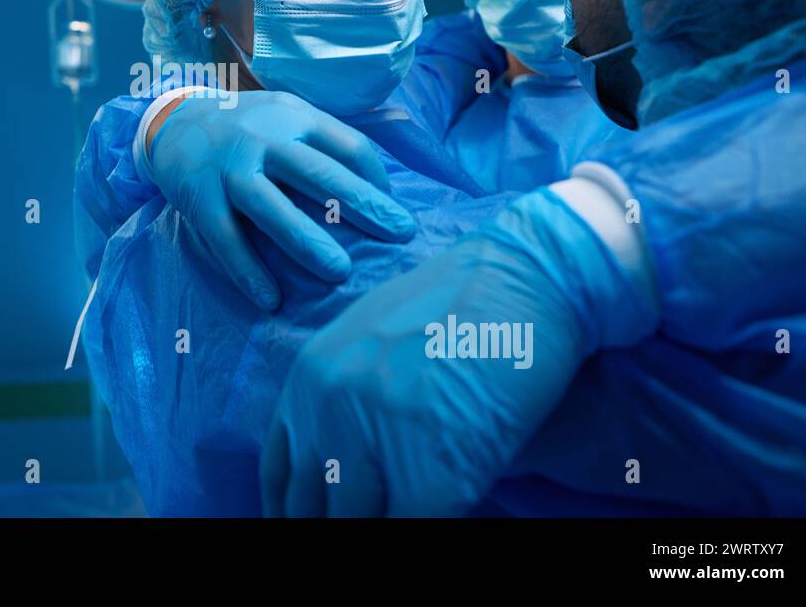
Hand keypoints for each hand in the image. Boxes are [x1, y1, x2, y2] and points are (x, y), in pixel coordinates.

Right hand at [149, 90, 416, 310]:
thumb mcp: (287, 116)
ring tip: (340, 272)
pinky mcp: (199, 196)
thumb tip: (382, 186)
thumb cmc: (246, 129)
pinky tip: (270, 299)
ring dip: (306, 241)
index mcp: (294, 116)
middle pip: (318, 174)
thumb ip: (325, 142)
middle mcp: (264, 137)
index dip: (377, 180)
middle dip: (364, 205)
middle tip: (401, 234)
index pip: (349, 146)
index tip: (394, 212)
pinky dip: (247, 269)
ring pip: (271, 206)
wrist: (172, 121)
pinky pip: (225, 237)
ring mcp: (229, 167)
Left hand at [260, 189, 657, 515]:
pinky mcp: (436, 475)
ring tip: (405, 510)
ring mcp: (379, 443)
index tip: (316, 521)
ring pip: (358, 525)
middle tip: (372, 515)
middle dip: (337, 524)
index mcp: (308, 382)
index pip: (281, 476)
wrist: (524, 278)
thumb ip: (338, 401)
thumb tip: (333, 470)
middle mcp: (329, 412)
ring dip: (381, 523)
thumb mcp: (368, 340)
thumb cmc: (458, 305)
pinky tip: (445, 510)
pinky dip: (425, 525)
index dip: (293, 511)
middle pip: (314, 510)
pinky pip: (412, 527)